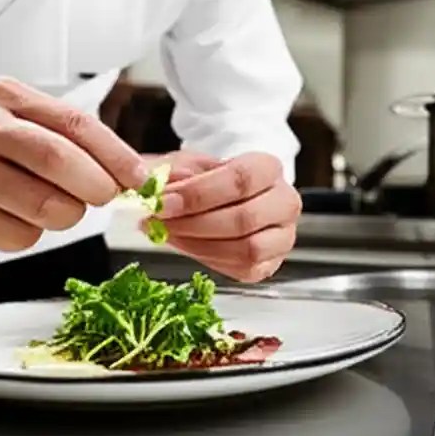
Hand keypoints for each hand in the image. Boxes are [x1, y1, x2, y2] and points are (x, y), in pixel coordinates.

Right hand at [0, 77, 148, 252]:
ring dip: (62, 216)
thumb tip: (128, 171)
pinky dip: (27, 235)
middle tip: (99, 197)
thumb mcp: (11, 122)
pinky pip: (17, 236)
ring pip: (44, 206)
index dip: (117, 155)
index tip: (139, 178)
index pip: (76, 124)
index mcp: (6, 98)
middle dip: (95, 188)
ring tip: (45, 207)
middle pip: (60, 161)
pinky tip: (5, 218)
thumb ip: (65, 139)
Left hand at [153, 151, 300, 282]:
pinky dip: (209, 260)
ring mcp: (282, 236)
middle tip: (158, 222)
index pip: (240, 179)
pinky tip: (188, 246)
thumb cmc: (206, 181)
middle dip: (194, 223)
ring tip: (169, 234)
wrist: (219, 201)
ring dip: (199, 245)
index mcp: (268, 168)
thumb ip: (168, 173)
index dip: (198, 194)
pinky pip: (243, 269)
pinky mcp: (270, 264)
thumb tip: (150, 183)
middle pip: (244, 218)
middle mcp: (285, 202)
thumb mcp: (184, 166)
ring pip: (247, 249)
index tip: (162, 202)